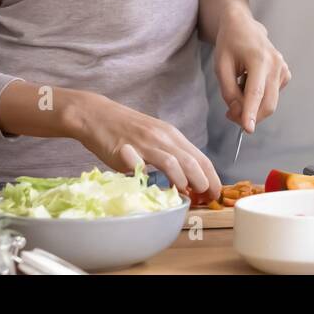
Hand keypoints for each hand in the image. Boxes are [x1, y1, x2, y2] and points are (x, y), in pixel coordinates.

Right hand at [64, 91, 221, 199]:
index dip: (212, 176)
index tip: (216, 193)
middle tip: (208, 198)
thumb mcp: (154, 138)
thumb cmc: (126, 129)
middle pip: (192, 160)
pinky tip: (157, 187)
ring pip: (174, 161)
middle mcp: (163, 137)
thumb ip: (169, 155)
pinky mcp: (126, 149)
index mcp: (172, 135)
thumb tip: (185, 180)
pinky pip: (142, 163)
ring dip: (185, 179)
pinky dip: (151, 175)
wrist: (97, 115)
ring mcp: (145, 142)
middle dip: (205, 181)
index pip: (200, 157)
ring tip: (190, 193)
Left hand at [213, 12, 289, 133]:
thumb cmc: (229, 43)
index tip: (247, 129)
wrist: (242, 26)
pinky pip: (273, 95)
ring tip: (238, 87)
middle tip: (230, 114)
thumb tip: (238, 112)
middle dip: (250, 116)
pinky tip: (250, 82)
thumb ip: (228, 91)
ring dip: (253, 106)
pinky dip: (260, 97)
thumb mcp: (221, 66)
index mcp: (259, 59)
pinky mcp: (285, 73)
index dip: (251, 113)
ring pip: (270, 102)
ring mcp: (283, 68)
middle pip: (267, 103)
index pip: (255, 92)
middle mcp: (276, 64)